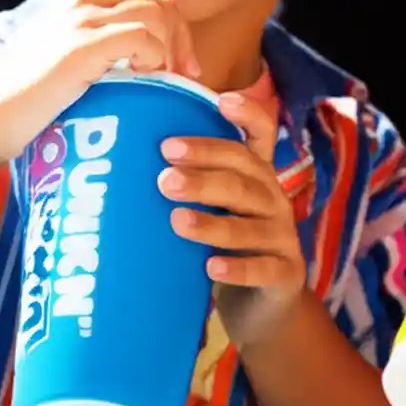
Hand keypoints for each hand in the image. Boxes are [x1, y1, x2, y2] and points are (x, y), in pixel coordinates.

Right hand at [0, 0, 200, 162]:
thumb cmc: (31, 95)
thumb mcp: (71, 53)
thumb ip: (104, 38)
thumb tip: (155, 47)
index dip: (177, 19)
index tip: (182, 60)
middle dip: (183, 34)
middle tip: (184, 73)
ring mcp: (80, 19)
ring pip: (158, 13)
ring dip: (172, 49)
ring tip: (164, 80)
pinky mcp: (81, 46)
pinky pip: (142, 37)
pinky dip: (155, 58)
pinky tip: (145, 77)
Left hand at [158, 92, 305, 349]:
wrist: (264, 306)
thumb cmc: (227, 247)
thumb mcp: (215, 208)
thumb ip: (188, 183)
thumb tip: (120, 156)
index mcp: (258, 177)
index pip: (261, 136)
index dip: (247, 115)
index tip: (221, 100)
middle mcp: (274, 200)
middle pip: (245, 176)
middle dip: (206, 169)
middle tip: (163, 172)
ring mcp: (283, 237)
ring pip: (250, 223)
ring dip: (213, 221)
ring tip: (176, 219)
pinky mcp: (285, 274)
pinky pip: (263, 269)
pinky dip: (237, 267)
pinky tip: (210, 267)